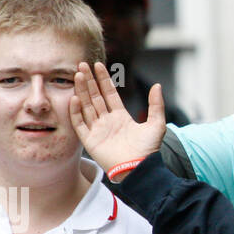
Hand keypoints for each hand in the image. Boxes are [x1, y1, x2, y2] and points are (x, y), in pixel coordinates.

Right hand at [70, 61, 164, 175]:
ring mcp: (98, 130)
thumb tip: (157, 86)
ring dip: (82, 91)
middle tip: (83, 64)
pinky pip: (80, 123)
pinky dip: (76, 112)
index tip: (98, 65)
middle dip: (89, 81)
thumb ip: (156, 105)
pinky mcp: (90, 141)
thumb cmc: (149, 150)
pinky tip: (75, 98)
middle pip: (95, 97)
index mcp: (121, 117)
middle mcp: (107, 122)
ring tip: (79, 75)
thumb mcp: (157, 125)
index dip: (103, 80)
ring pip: (87, 106)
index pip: (109, 94)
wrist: (140, 169)